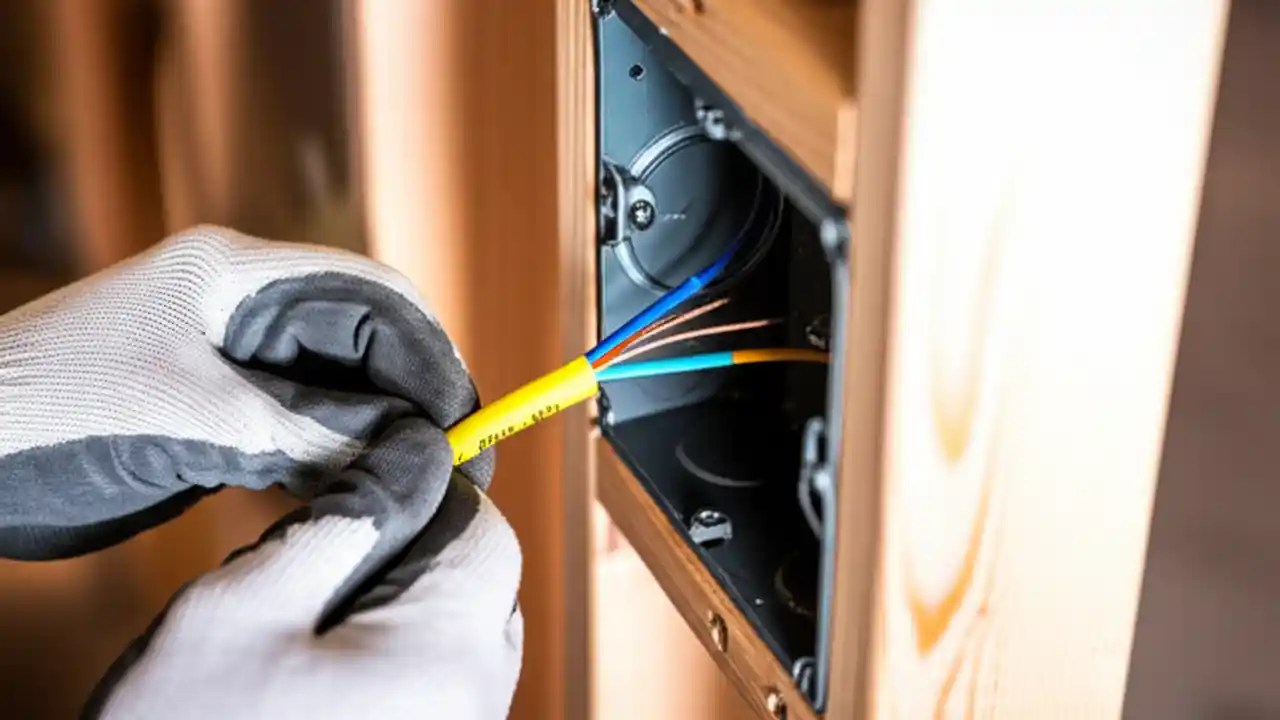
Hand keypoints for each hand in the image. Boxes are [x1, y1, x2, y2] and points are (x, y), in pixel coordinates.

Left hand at [0, 225, 491, 559]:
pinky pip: (298, 434)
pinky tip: (355, 494)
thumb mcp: (189, 414)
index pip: (369, 295)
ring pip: (335, 394)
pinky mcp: (214, 415)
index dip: (429, 352)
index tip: (464, 416)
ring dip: (378, 434)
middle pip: (361, 344)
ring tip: (419, 482)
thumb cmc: (45, 407)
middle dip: (412, 397)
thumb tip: (407, 452)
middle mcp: (241, 312)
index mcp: (236, 276)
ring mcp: (228, 365)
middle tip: (457, 460)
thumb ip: (303, 431)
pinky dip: (332, 463)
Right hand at [87, 431, 522, 719]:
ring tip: (305, 622)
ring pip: (457, 636)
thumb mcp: (243, 610)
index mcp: (446, 658)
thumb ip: (343, 521)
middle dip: (412, 550)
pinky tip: (315, 670)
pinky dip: (392, 656)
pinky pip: (436, 685)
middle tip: (323, 555)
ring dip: (398, 606)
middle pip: (480, 585)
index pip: (486, 534)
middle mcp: (476, 705)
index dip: (434, 488)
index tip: (371, 474)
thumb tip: (414, 453)